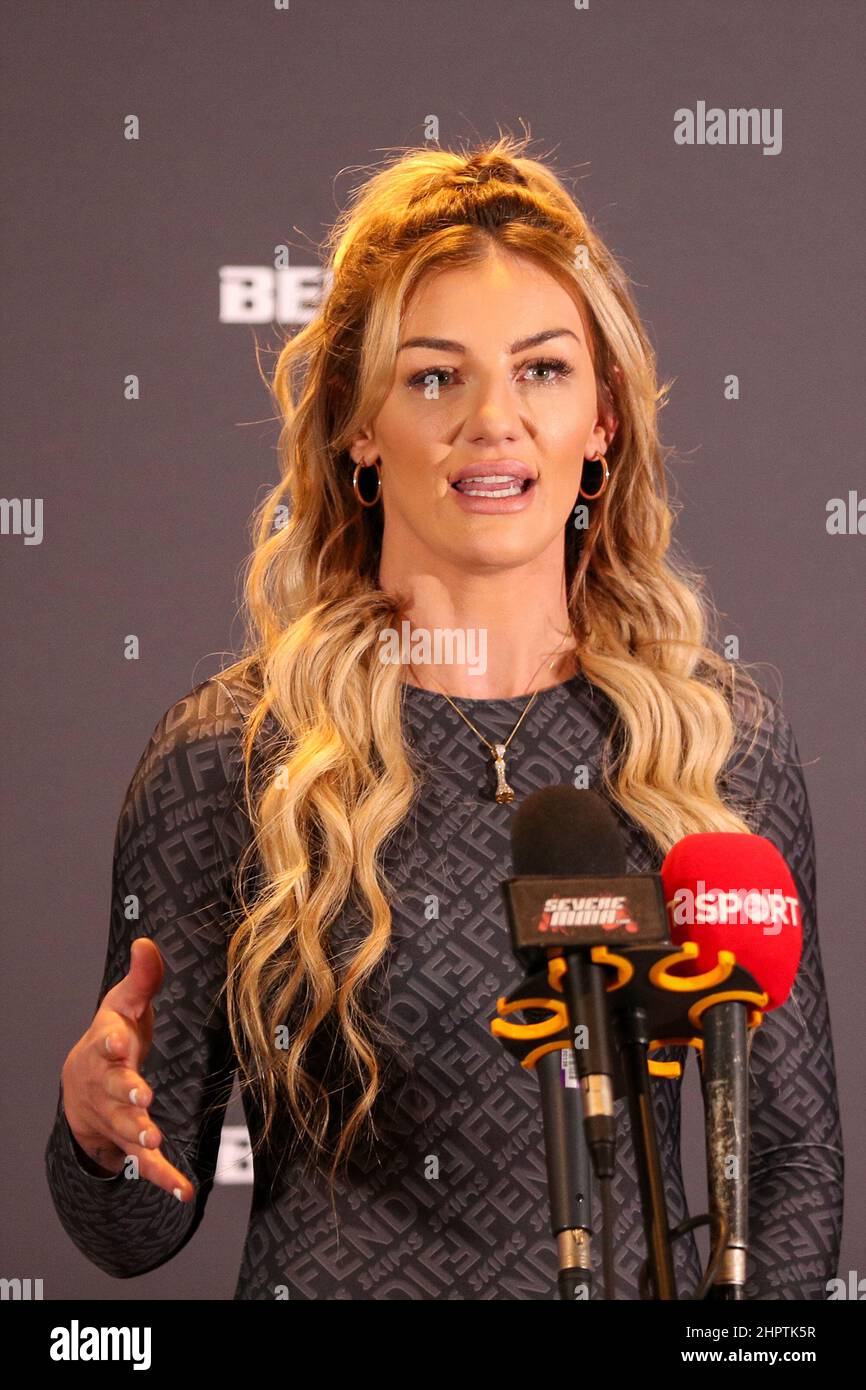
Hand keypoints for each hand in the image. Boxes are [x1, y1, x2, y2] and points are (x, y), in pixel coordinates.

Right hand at [59, 937, 194, 1201]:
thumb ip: (141, 978)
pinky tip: (183, 1190)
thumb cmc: (111, 1040)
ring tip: (154, 1137)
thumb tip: (147, 941)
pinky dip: (162, 1178)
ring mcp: (116, 1117)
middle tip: (140, 1096)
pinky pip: (145, 1163)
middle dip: (125, 1093)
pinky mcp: (130, 1143)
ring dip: (139, 1133)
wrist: (81, 1087)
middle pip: (112, 1090)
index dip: (112, 1044)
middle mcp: (106, 1086)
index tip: (121, 1042)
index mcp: (105, 1048)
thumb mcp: (123, 1005)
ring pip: (125, 1127)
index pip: (105, 1044)